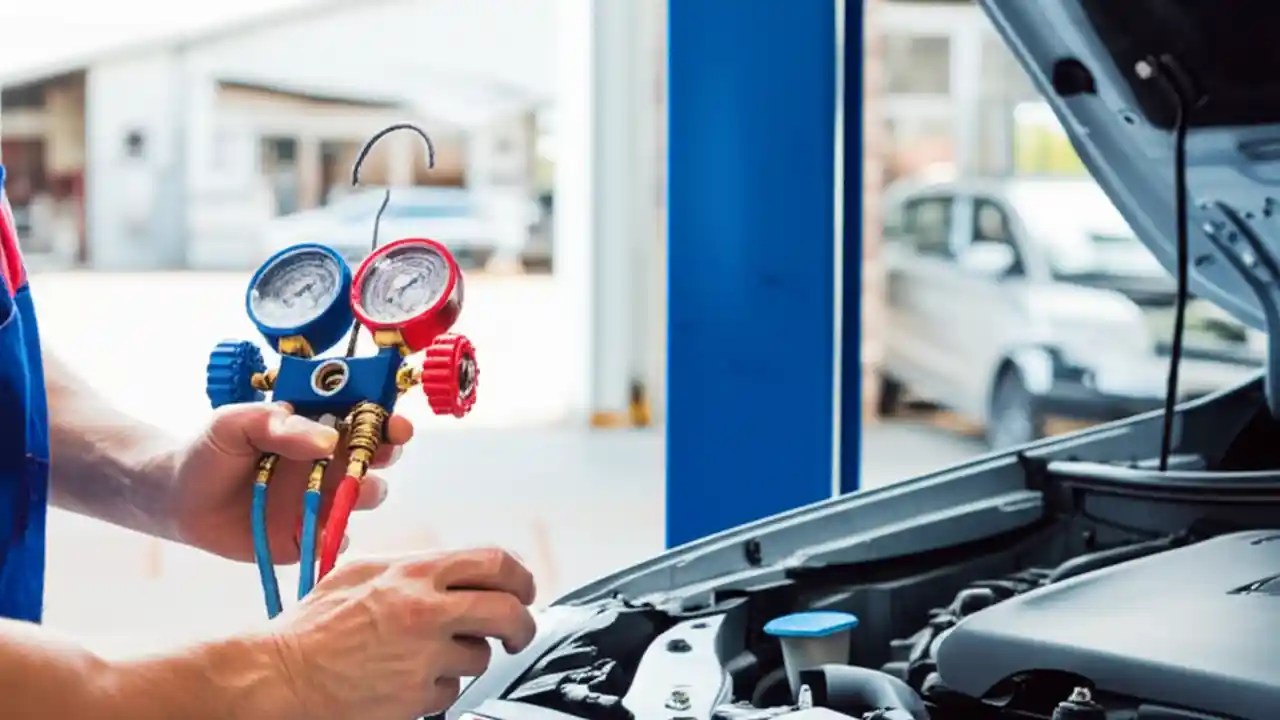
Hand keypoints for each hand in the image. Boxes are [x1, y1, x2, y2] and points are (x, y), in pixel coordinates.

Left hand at [166, 402, 413, 562]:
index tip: (395, 426)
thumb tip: (329, 439)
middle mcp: (329, 462)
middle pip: (377, 456)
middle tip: (380, 453)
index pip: (364, 419)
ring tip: (347, 488)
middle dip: (386, 453)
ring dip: (365, 492)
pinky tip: (320, 530)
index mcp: (318, 427)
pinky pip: (337, 537)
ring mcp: (322, 499)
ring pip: (366, 495)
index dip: (386, 421)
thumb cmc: (210, 450)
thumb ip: (277, 425)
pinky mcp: (308, 535)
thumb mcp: (235, 423)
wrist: (178, 498)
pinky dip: (336, 535)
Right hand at [271, 548, 537, 718]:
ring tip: (423, 657)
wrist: (280, 679)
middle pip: (508, 612)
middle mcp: (426, 611)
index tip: (522, 592)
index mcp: (414, 573)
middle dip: (522, 626)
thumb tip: (457, 570)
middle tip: (516, 634)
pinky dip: (437, 689)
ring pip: (479, 657)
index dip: (520, 578)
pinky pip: (451, 692)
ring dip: (464, 659)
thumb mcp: (362, 573)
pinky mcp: (419, 697)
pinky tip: (404, 680)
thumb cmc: (313, 627)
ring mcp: (425, 657)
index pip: (495, 562)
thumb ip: (412, 567)